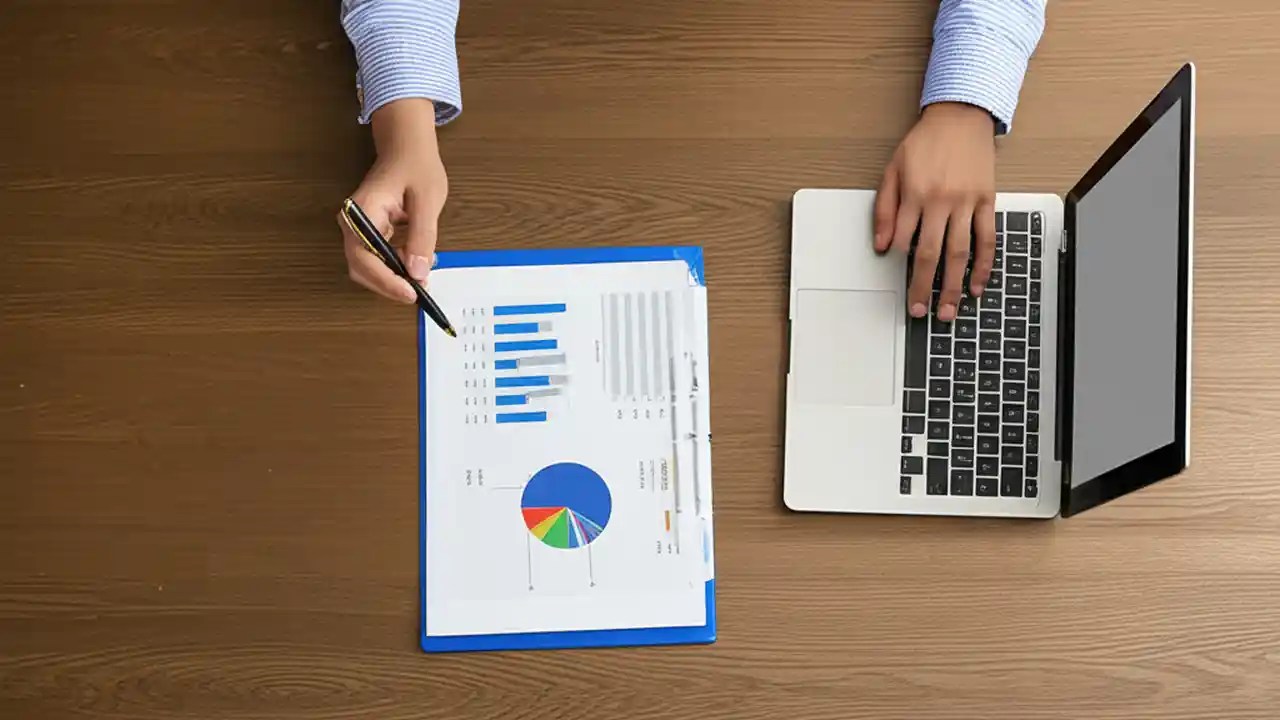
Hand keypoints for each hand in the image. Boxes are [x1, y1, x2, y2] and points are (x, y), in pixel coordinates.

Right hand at [339, 99, 447, 302]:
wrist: (407, 145)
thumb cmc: (417, 166)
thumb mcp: (428, 201)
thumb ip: (422, 237)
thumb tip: (417, 273)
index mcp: (362, 211)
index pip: (363, 256)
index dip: (385, 280)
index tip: (411, 292)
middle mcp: (352, 222)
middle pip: (361, 268)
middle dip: (390, 283)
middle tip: (420, 290)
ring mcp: (357, 227)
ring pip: (368, 266)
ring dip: (393, 277)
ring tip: (422, 276)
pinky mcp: (367, 230)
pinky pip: (376, 257)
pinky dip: (394, 267)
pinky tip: (415, 264)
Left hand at [874, 102, 996, 320]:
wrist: (960, 116)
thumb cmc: (924, 143)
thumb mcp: (892, 171)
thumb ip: (885, 209)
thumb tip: (883, 245)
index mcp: (916, 195)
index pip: (905, 241)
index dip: (901, 265)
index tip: (901, 284)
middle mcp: (942, 201)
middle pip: (931, 254)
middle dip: (925, 287)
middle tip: (921, 311)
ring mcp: (967, 203)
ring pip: (960, 252)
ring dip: (955, 286)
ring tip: (950, 310)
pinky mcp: (987, 201)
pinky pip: (988, 238)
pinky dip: (984, 264)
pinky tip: (979, 284)